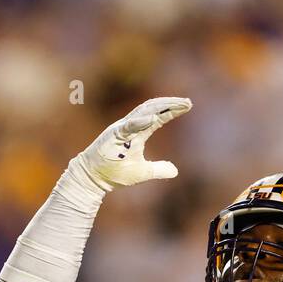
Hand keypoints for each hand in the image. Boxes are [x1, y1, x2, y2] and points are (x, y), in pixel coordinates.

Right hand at [69, 97, 191, 192]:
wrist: (94, 179)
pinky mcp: (113, 135)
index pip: (159, 117)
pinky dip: (141, 121)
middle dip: (170, 104)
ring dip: (160, 107)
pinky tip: (154, 118)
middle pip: (153, 109)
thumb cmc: (115, 173)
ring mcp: (121, 129)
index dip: (173, 110)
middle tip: (188, 102)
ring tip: (177, 105)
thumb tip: (175, 171)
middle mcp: (131, 126)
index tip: (188, 105)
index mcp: (138, 132)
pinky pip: (128, 126)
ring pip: (142, 112)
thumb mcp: (143, 173)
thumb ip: (159, 170)